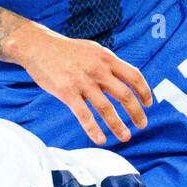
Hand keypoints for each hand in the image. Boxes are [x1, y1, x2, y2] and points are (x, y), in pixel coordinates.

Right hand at [8, 24, 151, 145]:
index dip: (144, 91)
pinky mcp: (67, 92)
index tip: (148, 104)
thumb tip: (126, 79)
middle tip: (142, 125)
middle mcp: (97, 69)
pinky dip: (94, 130)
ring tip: (126, 137)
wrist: (38, 46)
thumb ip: (108, 64)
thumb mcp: (92, 50)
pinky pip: (84, 115)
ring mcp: (82, 81)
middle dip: (136, 113)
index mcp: (106, 58)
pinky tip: (101, 140)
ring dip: (118, 125)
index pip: (133, 76)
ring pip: (106, 108)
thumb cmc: (66, 51)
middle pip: (124, 95)